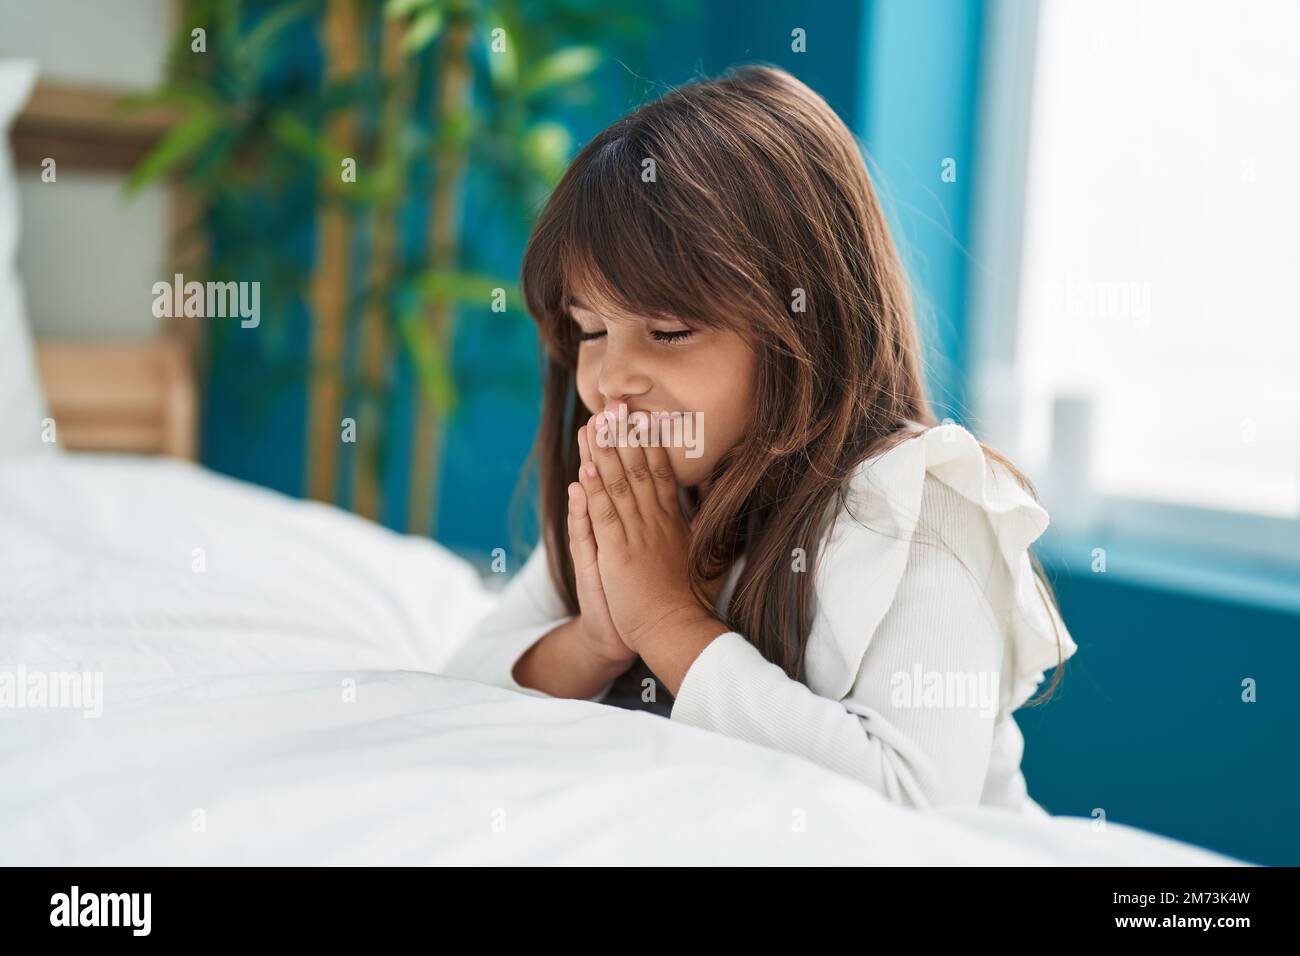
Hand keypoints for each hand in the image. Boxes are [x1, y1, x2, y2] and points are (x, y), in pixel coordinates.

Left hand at [576, 403, 725, 654]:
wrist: (677, 629)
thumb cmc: (691, 601)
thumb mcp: (708, 557)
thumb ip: (710, 528)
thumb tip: (723, 505)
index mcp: (675, 522)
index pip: (662, 474)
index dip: (650, 444)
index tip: (642, 419)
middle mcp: (657, 522)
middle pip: (639, 470)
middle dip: (624, 437)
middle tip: (614, 407)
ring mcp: (637, 536)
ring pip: (619, 486)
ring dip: (603, 454)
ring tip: (592, 426)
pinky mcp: (618, 553)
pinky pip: (604, 515)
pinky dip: (593, 491)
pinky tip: (584, 469)